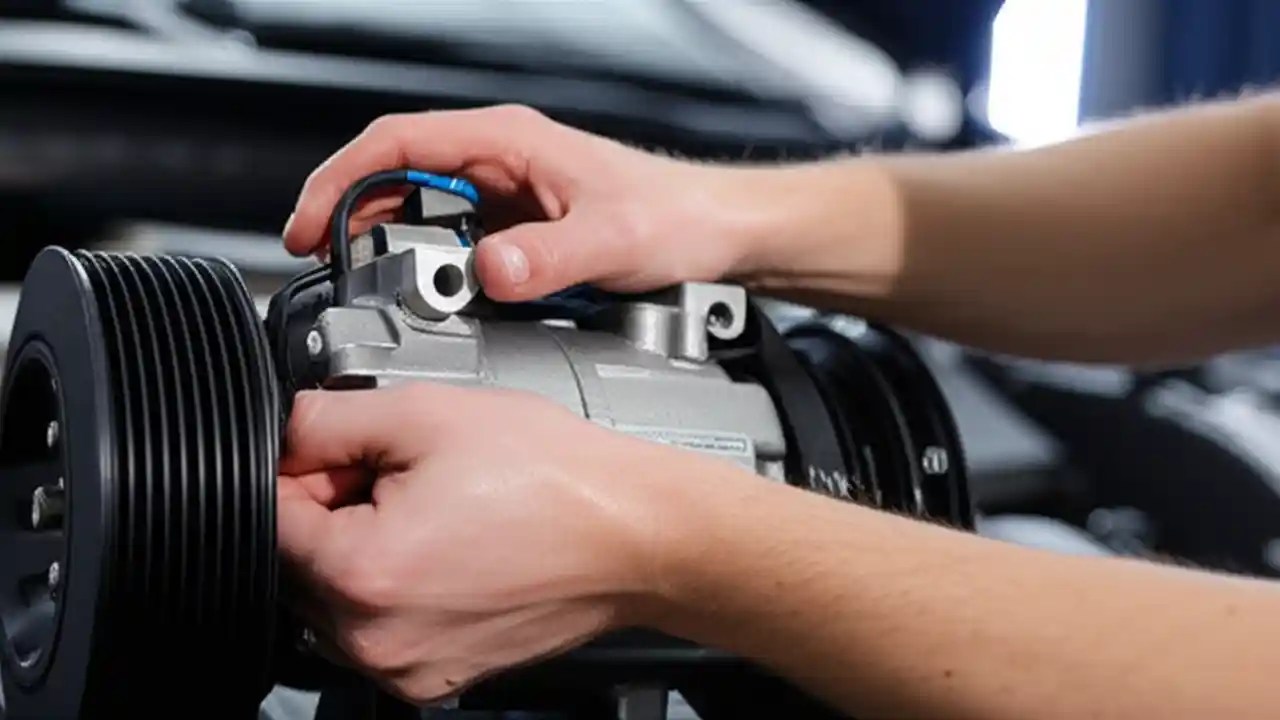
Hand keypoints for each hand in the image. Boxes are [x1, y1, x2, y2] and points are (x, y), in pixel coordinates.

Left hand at [275, 382, 709, 702]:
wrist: (634, 533)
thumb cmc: (555, 478)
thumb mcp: (429, 412)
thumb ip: (327, 418)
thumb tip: (284, 430)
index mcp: (362, 575)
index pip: (267, 517)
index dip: (300, 470)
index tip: (345, 450)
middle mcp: (374, 640)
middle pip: (297, 563)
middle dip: (328, 511)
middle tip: (402, 473)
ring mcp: (406, 669)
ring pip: (334, 599)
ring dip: (359, 551)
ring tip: (432, 510)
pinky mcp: (436, 678)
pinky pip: (378, 630)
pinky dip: (395, 589)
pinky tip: (446, 547)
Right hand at [282, 104, 765, 301]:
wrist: (716, 231)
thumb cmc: (676, 217)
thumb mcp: (611, 240)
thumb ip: (548, 258)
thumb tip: (487, 271)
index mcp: (510, 142)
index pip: (400, 141)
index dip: (343, 176)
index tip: (310, 220)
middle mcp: (502, 160)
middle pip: (398, 172)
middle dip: (351, 212)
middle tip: (324, 262)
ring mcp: (508, 191)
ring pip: (421, 205)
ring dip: (386, 238)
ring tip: (363, 280)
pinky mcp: (518, 223)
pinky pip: (453, 234)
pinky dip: (427, 258)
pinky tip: (427, 289)